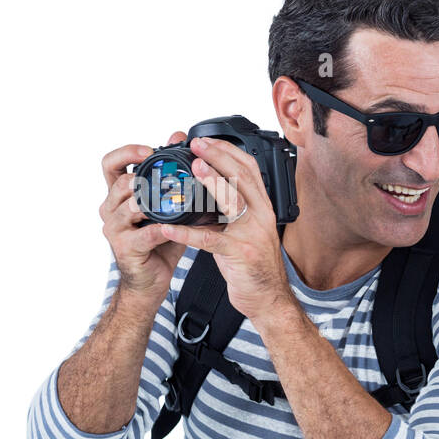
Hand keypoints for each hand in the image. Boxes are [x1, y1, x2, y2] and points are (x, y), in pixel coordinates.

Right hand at [98, 131, 188, 310]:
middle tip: (164, 174)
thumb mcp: (168, 207)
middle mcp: (112, 209)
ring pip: (127, 206)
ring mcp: (116, 229)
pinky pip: (144, 234)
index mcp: (120, 195)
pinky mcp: (127, 248)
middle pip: (117, 181)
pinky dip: (161, 229)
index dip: (127, 152)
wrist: (151, 279)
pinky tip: (174, 228)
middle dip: (141, 174)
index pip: (111, 164)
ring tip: (169, 199)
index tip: (149, 149)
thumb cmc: (159, 241)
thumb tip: (178, 140)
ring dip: (149, 200)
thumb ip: (171, 175)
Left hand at [156, 137, 293, 322]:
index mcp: (262, 208)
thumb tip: (205, 191)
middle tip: (195, 146)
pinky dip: (187, 233)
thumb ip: (229, 212)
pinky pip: (210, 240)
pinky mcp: (239, 254)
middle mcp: (261, 217)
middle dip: (218, 157)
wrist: (268, 299)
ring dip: (211, 182)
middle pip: (242, 178)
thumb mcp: (244, 231)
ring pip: (232, 202)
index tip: (207, 140)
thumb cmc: (253, 267)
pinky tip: (169, 227)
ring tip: (191, 169)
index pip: (249, 170)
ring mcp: (252, 235)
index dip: (229, 151)